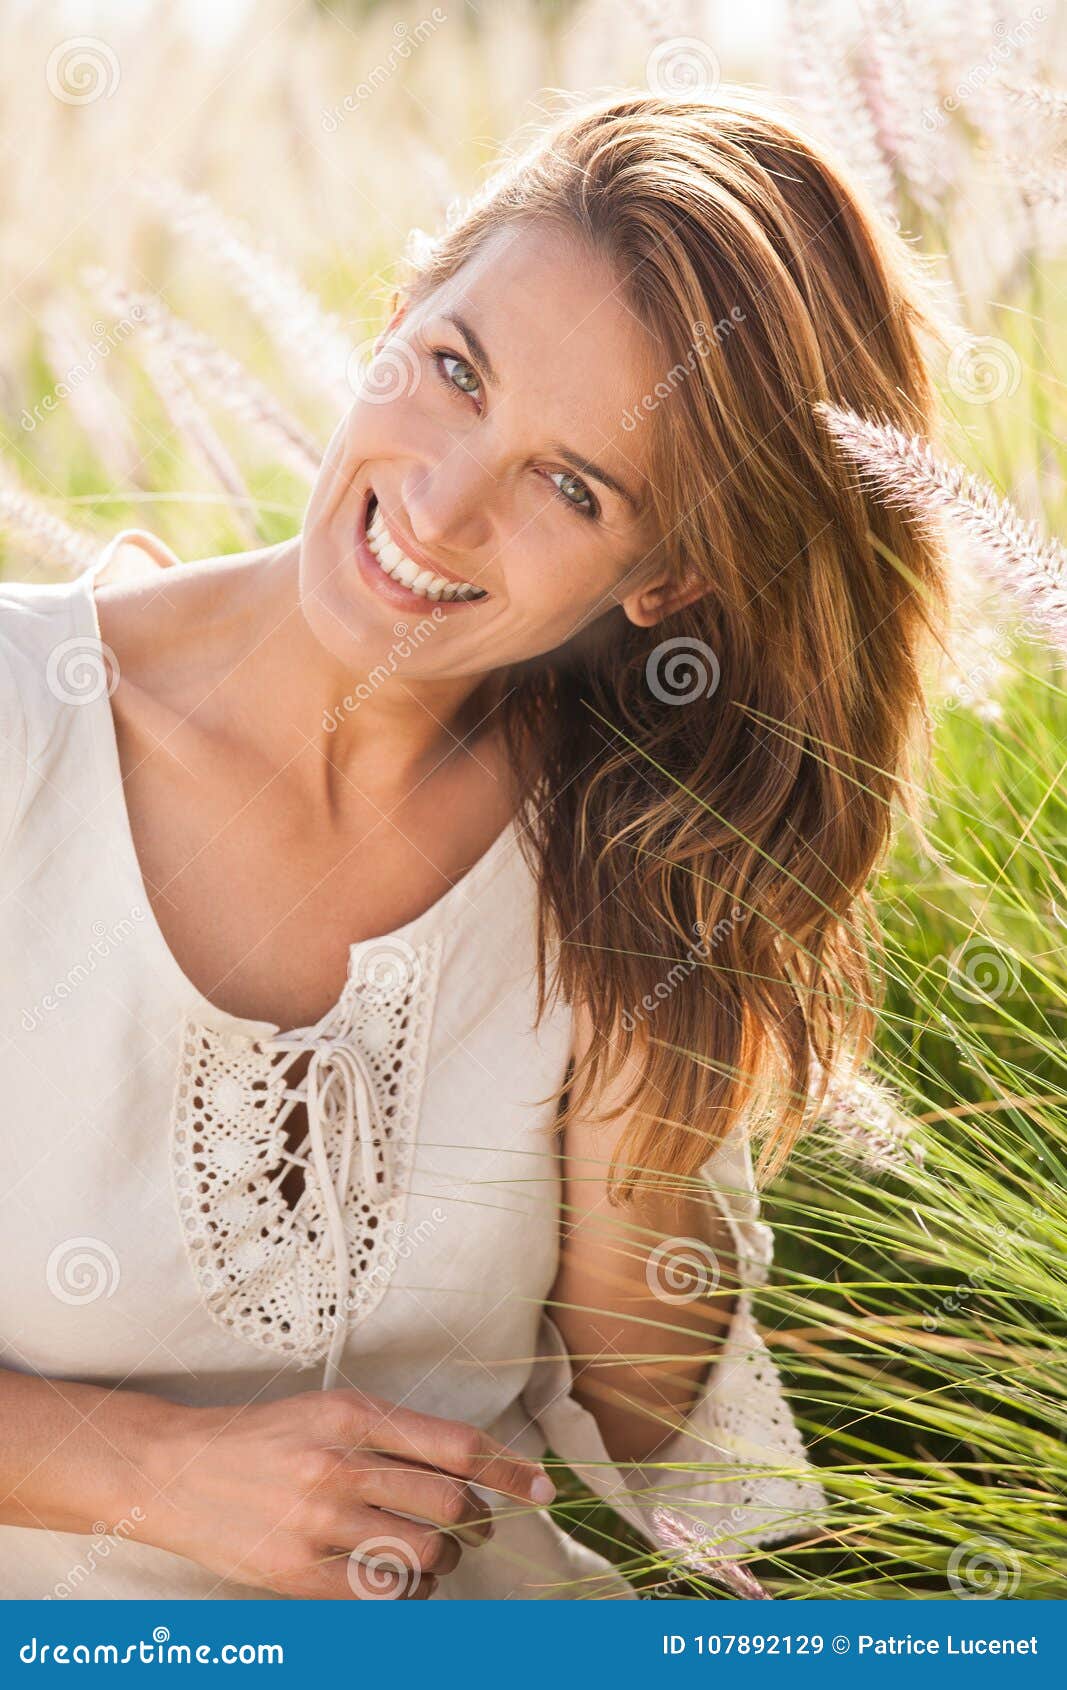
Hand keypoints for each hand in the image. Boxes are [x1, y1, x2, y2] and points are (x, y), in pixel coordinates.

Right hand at [137, 1385, 554, 1598]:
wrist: (176, 1470)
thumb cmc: (265, 1438)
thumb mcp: (331, 1410)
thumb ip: (397, 1433)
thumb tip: (473, 1465)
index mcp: (354, 1415)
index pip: (457, 1447)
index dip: (510, 1471)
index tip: (540, 1488)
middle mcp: (340, 1465)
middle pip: (451, 1506)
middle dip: (478, 1524)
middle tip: (476, 1528)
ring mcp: (318, 1522)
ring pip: (423, 1556)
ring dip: (443, 1564)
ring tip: (432, 1556)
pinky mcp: (297, 1573)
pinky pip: (380, 1597)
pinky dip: (406, 1595)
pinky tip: (398, 1582)